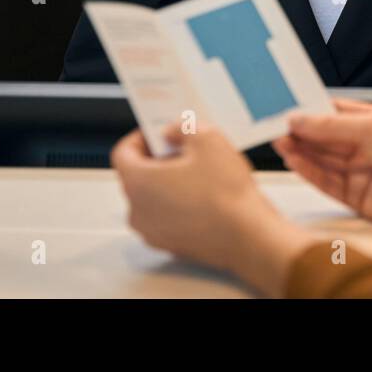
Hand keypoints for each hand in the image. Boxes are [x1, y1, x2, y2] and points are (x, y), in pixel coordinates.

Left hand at [111, 121, 314, 282]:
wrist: (248, 237)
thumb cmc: (227, 195)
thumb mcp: (208, 139)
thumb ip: (182, 127)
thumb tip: (172, 131)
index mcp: (138, 183)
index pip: (123, 153)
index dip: (142, 136)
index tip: (160, 132)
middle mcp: (138, 211)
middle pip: (137, 175)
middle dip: (159, 158)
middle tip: (186, 148)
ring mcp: (153, 231)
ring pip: (152, 197)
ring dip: (170, 182)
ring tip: (201, 173)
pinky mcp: (170, 244)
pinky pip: (166, 216)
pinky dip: (179, 203)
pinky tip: (207, 195)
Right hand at [273, 98, 371, 229]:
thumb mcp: (371, 128)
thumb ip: (331, 126)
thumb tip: (301, 119)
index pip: (335, 114)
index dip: (311, 112)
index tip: (288, 108)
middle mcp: (366, 146)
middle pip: (325, 138)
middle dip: (302, 132)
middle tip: (276, 127)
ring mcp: (360, 171)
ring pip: (323, 160)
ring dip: (301, 151)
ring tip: (280, 142)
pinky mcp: (356, 196)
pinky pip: (326, 182)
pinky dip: (308, 171)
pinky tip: (294, 160)